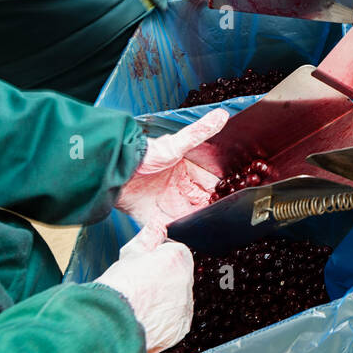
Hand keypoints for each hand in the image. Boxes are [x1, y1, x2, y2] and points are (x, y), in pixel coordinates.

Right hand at [95, 225, 193, 352]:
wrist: (111, 321)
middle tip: (142, 287)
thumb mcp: (130, 254)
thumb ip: (148, 237)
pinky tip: (146, 318)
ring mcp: (185, 307)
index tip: (147, 268)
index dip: (160, 260)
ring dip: (165, 302)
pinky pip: (175, 322)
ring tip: (142, 304)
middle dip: (165, 280)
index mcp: (178, 258)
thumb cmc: (118, 287)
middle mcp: (186, 282)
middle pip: (180, 277)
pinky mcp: (180, 328)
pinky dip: (164, 322)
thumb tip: (157, 224)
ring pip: (178, 300)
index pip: (177, 253)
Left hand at [114, 109, 228, 232]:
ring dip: (199, 223)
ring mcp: (168, 205)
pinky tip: (188, 237)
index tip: (237, 195)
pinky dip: (179, 234)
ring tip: (212, 229)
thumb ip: (199, 133)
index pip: (212, 183)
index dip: (224, 190)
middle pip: (203, 203)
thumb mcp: (175, 144)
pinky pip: (171, 230)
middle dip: (213, 209)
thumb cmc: (144, 155)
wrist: (116, 170)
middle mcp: (180, 189)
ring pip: (191, 218)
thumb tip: (221, 115)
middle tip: (226, 216)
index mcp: (187, 172)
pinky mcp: (155, 218)